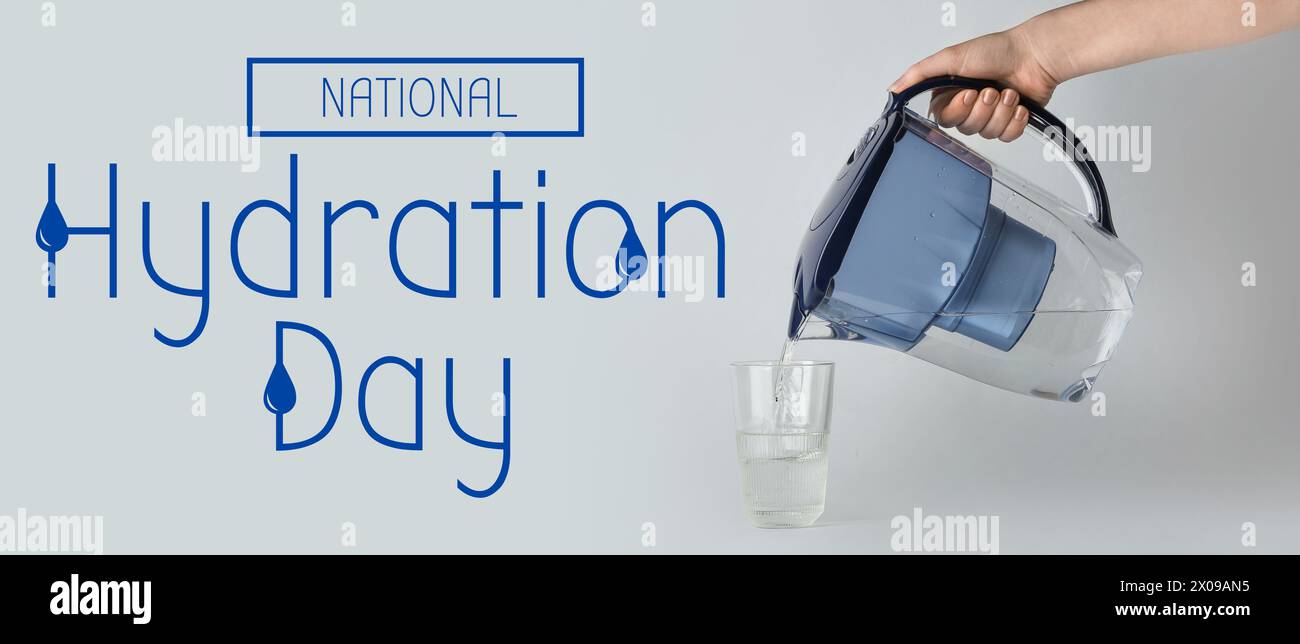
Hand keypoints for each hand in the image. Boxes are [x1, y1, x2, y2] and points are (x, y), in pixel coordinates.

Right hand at [889, 28, 1059, 141]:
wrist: (1035, 55)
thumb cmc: (996, 51)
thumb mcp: (950, 57)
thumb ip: (919, 74)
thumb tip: (893, 90)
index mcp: (951, 93)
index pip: (944, 118)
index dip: (958, 109)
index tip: (969, 93)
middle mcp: (969, 106)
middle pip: (966, 128)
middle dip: (982, 109)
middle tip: (991, 91)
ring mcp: (990, 116)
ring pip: (987, 133)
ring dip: (1001, 112)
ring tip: (1008, 93)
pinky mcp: (1009, 123)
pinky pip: (1006, 137)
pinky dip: (1014, 121)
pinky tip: (1019, 105)